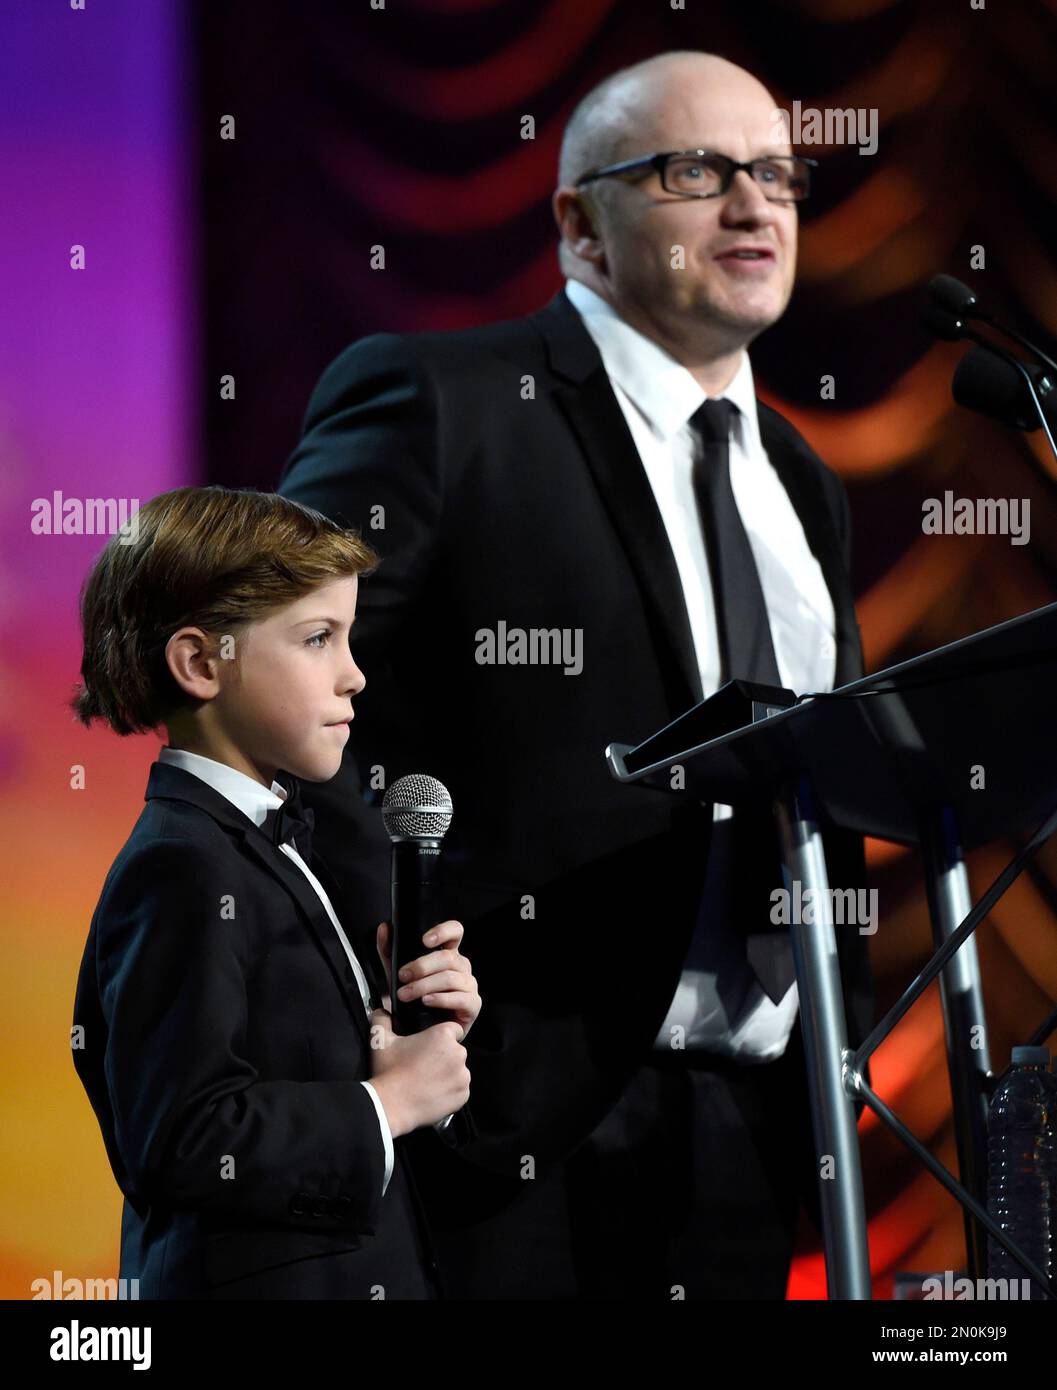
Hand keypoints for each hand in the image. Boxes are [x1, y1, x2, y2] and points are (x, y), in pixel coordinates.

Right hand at [367, 1009, 469, 1135]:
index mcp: (443, 1035)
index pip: (452, 1029)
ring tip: (426, 1081)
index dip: (440, 1037)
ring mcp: (463, 1076)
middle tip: (423, 1065)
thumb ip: (383, 1019)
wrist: (391, 1105)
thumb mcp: (380, 1040)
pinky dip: (449, 1091)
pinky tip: (432, 1093)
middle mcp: (459, 1053)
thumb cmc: (389, 1071)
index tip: (427, 1046)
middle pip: (455, 1050)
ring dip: (447, 1074)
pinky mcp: (463, 1095)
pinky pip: (459, 1089)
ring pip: (458, 1070)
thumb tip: (382, 1009)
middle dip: (443, 1056)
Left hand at [376, 919, 480, 1041]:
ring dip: (424, 985)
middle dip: (422, 966)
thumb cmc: (416, 999)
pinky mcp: (473, 1005)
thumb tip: (384, 928)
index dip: (443, 931)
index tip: (424, 940)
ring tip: (406, 994)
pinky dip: (441, 999)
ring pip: (451, 978)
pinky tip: (426, 1002)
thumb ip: (390, 951)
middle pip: (448, 957)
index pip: (455, 931)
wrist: (424, 1030)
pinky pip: (461, 998)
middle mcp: (462, 967)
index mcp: (449, 954)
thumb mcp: (399, 973)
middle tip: (402, 975)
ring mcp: (470, 985)